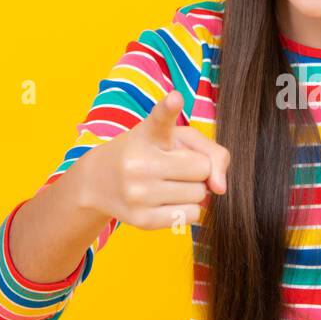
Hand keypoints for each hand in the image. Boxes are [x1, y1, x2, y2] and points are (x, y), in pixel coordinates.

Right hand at [77, 89, 229, 229]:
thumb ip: (212, 153)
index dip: (168, 108)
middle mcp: (138, 163)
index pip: (160, 119)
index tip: (175, 98)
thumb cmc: (148, 154)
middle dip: (197, 169)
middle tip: (174, 166)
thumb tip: (221, 188)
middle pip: (201, 168)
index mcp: (147, 135)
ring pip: (199, 195)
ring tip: (168, 182)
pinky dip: (188, 208)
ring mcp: (138, 194)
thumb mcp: (178, 139)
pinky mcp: (142, 221)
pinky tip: (167, 200)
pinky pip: (192, 215)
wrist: (99, 182)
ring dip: (193, 190)